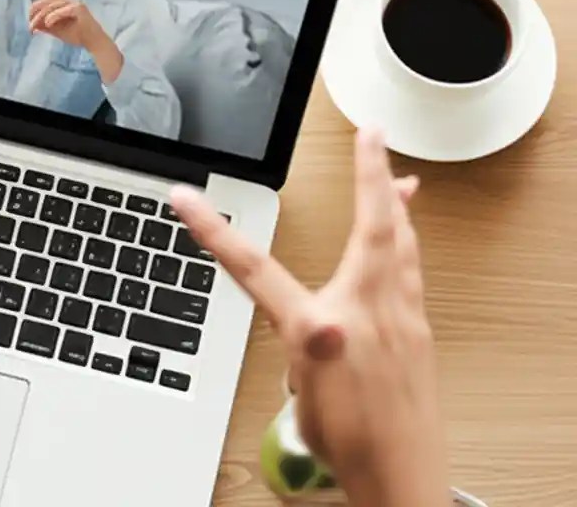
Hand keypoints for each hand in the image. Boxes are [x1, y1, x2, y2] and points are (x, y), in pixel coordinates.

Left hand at [24, 0, 124, 83]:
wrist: (92, 42)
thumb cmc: (76, 34)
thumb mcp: (56, 30)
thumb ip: (44, 26)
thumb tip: (33, 26)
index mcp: (61, 1)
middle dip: (34, 12)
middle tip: (29, 26)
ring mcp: (74, 2)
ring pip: (51, 5)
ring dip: (40, 17)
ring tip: (34, 28)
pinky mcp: (79, 9)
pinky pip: (61, 10)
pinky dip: (52, 17)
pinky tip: (48, 24)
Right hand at [170, 129, 448, 506]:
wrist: (401, 478)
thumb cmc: (348, 446)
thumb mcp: (300, 391)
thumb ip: (304, 343)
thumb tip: (314, 324)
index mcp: (318, 330)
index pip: (253, 269)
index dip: (213, 231)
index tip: (186, 199)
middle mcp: (364, 316)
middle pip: (372, 230)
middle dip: (371, 175)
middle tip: (373, 135)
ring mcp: (400, 320)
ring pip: (402, 245)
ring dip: (397, 203)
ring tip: (398, 173)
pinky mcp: (420, 332)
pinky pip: (414, 271)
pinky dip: (409, 242)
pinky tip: (409, 238)